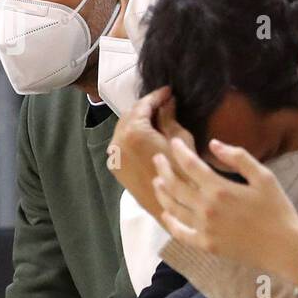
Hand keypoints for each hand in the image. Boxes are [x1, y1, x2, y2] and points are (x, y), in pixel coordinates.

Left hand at [109, 88, 193, 220]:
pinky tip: (147, 136)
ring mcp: (114, 156)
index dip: (156, 96)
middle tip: (163, 103)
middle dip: (145, 107)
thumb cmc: (183, 174)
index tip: (168, 91)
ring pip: (123, 129)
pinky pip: (121, 144)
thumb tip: (167, 102)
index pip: (143, 105)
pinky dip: (132, 136)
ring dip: (138, 121)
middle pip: (129, 115)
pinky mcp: (116, 168)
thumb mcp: (181, 140)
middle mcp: (118, 141)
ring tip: (156, 119)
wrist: (173, 206)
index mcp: (134, 131)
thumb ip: (169, 118)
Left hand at [155, 137, 297, 282]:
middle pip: (175, 185)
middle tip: (157, 158)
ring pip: (173, 207)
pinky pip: (180, 233)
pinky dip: (170, 222)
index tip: (174, 142)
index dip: (179, 151)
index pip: (190, 165)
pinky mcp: (205, 244)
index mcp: (220, 189)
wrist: (283, 246)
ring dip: (162, 193)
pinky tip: (165, 214)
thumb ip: (238, 158)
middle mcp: (206, 208)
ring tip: (157, 181)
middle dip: (164, 169)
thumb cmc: (277, 209)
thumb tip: (214, 144)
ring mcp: (203, 228)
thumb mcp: (264, 177)